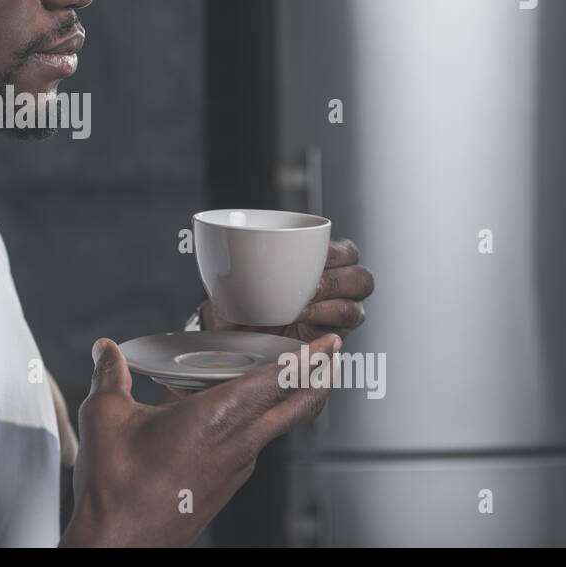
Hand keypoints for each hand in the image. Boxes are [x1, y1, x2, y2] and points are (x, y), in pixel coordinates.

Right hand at [60, 331, 340, 546]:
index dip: (310, 359)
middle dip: (320, 379)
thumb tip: (105, 350)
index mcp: (217, 418)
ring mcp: (237, 468)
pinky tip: (221, 413)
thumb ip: (110, 375)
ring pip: (273, 426)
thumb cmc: (117, 487)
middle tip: (330, 358)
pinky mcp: (227, 485)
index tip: (331, 344)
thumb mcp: (106, 417)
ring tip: (267, 376)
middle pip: (297, 408)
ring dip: (281, 401)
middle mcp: (238, 443)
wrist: (119, 543)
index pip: (279, 380)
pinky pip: (249, 444)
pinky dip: (250, 422)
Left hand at [203, 237, 373, 343]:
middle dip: (336, 278)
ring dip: (331, 301)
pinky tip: (302, 319)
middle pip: (361, 275)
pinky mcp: (335, 333)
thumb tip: (203, 231)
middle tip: (307, 286)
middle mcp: (337, 284)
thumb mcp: (238, 271)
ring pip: (358, 300)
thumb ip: (236, 251)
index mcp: (321, 261)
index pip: (347, 250)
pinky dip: (327, 320)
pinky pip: (348, 323)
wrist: (235, 335)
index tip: (310, 257)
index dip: (336, 253)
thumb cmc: (241, 298)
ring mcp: (340, 309)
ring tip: (301, 305)